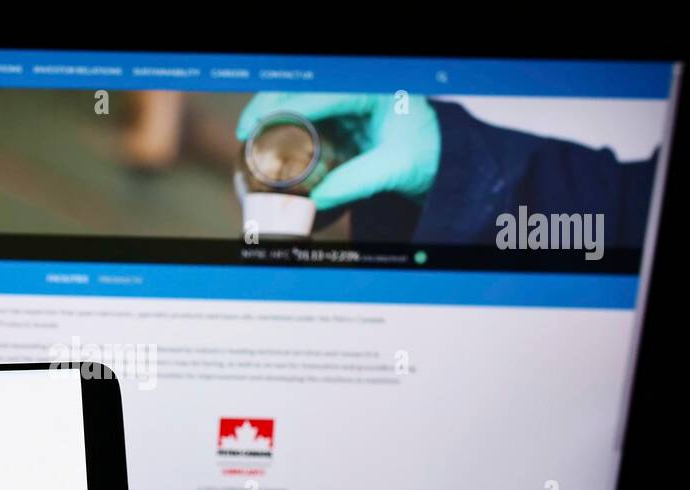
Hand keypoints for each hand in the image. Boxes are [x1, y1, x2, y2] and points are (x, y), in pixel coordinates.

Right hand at [236, 92, 440, 210]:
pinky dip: (285, 127)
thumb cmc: (429, 158)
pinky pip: (307, 116)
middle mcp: (358, 90)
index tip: (256, 126)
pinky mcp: (343, 118)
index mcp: (373, 91)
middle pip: (304, 89)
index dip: (283, 109)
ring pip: (301, 99)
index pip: (319, 95)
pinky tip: (268, 141)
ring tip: (250, 136)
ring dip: (273, 115)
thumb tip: (316, 199)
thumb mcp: (396, 169)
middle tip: (245, 131)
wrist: (444, 163)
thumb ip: (356, 182)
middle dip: (270, 105)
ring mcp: (349, 104)